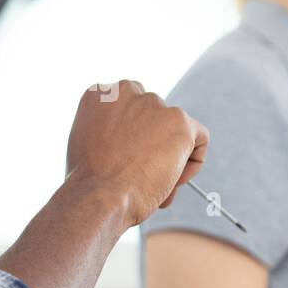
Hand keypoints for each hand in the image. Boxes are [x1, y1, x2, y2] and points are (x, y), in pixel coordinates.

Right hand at [64, 81, 208, 227]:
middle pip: (154, 117)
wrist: (99, 196)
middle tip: (142, 175)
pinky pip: (200, 139)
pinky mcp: (179, 120)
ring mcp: (154, 104)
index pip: (130, 109)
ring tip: (153, 186)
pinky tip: (172, 182)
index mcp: (100, 94)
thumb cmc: (88, 183)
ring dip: (169, 159)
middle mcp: (126, 91)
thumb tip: (134, 146)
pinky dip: (192, 164)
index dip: (132, 139)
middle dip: (152, 146)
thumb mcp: (88, 146)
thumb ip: (110, 134)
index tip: (126, 161)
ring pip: (175, 131)